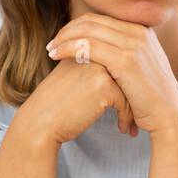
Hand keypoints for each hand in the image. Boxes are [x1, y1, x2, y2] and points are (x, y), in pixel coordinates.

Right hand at [20, 51, 137, 146]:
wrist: (39, 121)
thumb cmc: (54, 104)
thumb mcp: (71, 76)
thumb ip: (91, 67)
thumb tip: (117, 73)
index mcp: (86, 48)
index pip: (117, 62)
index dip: (125, 82)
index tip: (130, 99)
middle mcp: (94, 53)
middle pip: (126, 73)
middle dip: (134, 94)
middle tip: (137, 112)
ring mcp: (99, 67)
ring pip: (130, 87)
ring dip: (133, 108)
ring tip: (132, 124)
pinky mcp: (103, 85)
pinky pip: (126, 101)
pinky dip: (127, 117)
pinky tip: (123, 129)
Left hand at [44, 13, 177, 135]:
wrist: (169, 116)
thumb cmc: (150, 99)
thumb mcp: (138, 68)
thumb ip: (121, 54)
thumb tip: (96, 51)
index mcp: (141, 31)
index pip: (100, 19)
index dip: (77, 27)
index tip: (61, 40)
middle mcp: (138, 32)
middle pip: (92, 21)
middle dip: (67, 31)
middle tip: (51, 44)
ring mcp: (134, 44)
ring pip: (87, 31)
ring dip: (64, 39)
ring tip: (50, 51)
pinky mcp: (127, 60)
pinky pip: (89, 46)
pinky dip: (68, 48)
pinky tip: (56, 56)